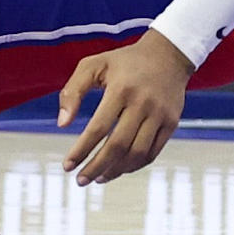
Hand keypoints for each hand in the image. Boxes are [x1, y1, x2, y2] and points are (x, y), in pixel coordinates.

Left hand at [55, 29, 193, 183]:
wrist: (168, 54)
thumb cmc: (124, 62)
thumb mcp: (93, 65)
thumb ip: (72, 91)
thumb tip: (62, 123)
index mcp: (121, 88)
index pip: (98, 128)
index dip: (81, 151)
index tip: (67, 166)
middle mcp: (143, 103)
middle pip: (118, 146)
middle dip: (96, 167)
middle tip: (80, 180)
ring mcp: (160, 114)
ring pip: (136, 154)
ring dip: (115, 171)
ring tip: (98, 178)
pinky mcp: (171, 122)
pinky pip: (152, 152)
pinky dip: (134, 165)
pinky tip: (119, 168)